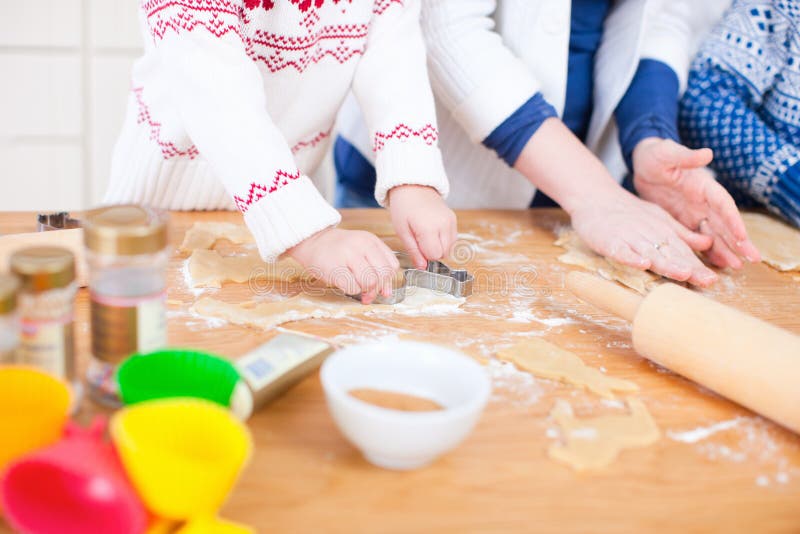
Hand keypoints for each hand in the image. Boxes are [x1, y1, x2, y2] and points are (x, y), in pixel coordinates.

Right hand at [288, 227, 398, 303]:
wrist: (311, 241)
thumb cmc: (338, 249)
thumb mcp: (361, 251)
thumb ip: (377, 268)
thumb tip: (387, 293)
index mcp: (371, 240)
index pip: (392, 266)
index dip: (388, 280)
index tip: (379, 285)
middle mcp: (361, 245)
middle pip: (383, 275)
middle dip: (376, 287)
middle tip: (367, 290)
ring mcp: (348, 255)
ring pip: (370, 282)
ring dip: (364, 289)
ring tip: (354, 284)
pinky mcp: (335, 268)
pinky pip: (353, 287)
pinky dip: (351, 290)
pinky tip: (344, 283)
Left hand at [387, 184, 456, 268]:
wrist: (412, 186)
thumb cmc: (403, 207)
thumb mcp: (402, 231)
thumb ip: (413, 251)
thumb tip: (422, 267)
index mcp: (429, 228)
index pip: (434, 256)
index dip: (424, 256)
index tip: (416, 248)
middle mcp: (444, 225)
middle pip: (444, 254)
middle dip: (432, 253)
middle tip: (419, 241)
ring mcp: (451, 221)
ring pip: (450, 248)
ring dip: (438, 247)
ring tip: (425, 235)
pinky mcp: (453, 219)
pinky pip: (452, 239)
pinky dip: (443, 240)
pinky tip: (432, 232)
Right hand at [570, 189, 719, 286]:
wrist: (595, 197)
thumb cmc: (627, 212)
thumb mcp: (659, 219)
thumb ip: (681, 233)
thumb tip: (708, 242)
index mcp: (662, 231)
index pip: (682, 251)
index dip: (698, 265)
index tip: (713, 279)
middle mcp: (649, 234)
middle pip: (671, 254)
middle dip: (689, 267)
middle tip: (708, 280)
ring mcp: (630, 237)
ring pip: (651, 252)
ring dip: (667, 264)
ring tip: (684, 274)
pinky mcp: (610, 241)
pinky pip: (622, 250)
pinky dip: (631, 257)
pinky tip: (642, 265)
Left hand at [632, 138, 759, 267]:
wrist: (642, 164)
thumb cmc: (656, 155)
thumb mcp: (668, 153)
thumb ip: (685, 156)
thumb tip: (707, 153)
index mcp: (704, 186)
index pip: (723, 204)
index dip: (733, 220)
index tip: (742, 236)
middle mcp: (703, 201)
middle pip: (724, 224)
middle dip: (738, 241)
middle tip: (752, 258)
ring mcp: (694, 212)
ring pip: (713, 234)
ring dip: (725, 250)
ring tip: (737, 267)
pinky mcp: (682, 221)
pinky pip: (696, 239)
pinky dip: (706, 251)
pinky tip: (715, 264)